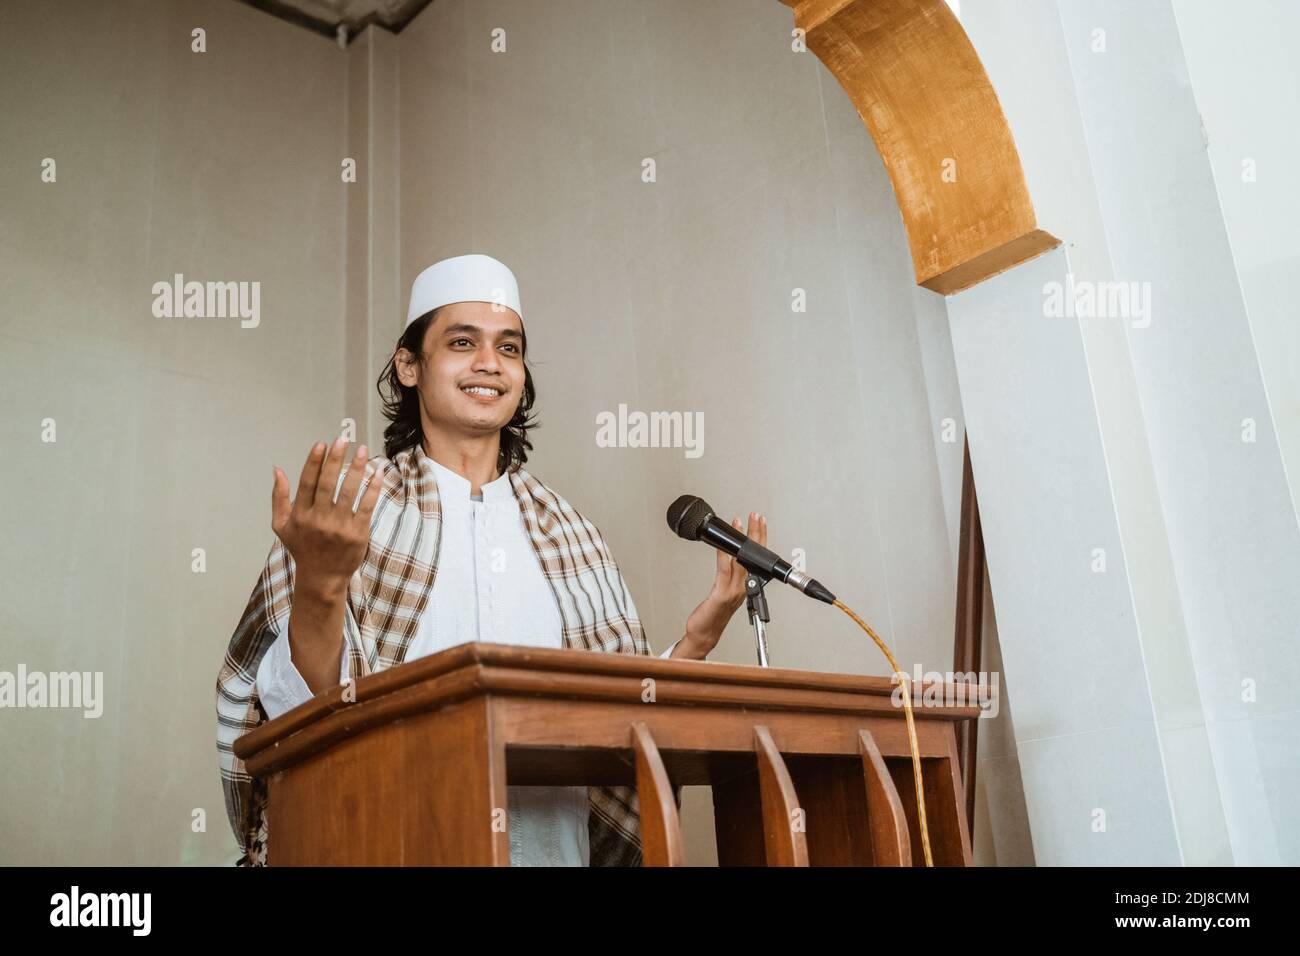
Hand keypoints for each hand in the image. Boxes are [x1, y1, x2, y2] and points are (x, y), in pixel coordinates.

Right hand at [271, 437, 383, 596]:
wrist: (322, 577)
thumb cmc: (302, 548)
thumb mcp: (281, 526)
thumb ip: (279, 497)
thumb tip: (277, 469)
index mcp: (300, 515)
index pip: (307, 483)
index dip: (314, 462)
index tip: (322, 444)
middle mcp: (318, 520)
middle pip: (327, 483)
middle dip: (335, 459)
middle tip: (343, 440)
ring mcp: (338, 527)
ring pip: (348, 492)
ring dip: (356, 469)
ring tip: (362, 450)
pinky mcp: (357, 533)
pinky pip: (366, 506)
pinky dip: (373, 488)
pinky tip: (377, 472)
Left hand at [681, 511, 766, 656]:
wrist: (704, 635)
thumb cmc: (711, 615)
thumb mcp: (723, 592)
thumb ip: (728, 575)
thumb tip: (728, 558)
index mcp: (745, 585)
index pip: (756, 558)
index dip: (760, 539)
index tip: (761, 522)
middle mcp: (742, 587)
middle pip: (753, 556)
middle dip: (756, 534)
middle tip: (756, 517)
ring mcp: (733, 591)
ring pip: (741, 561)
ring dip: (743, 540)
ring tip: (741, 523)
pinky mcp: (720, 595)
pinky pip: (724, 570)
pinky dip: (724, 555)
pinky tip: (723, 544)